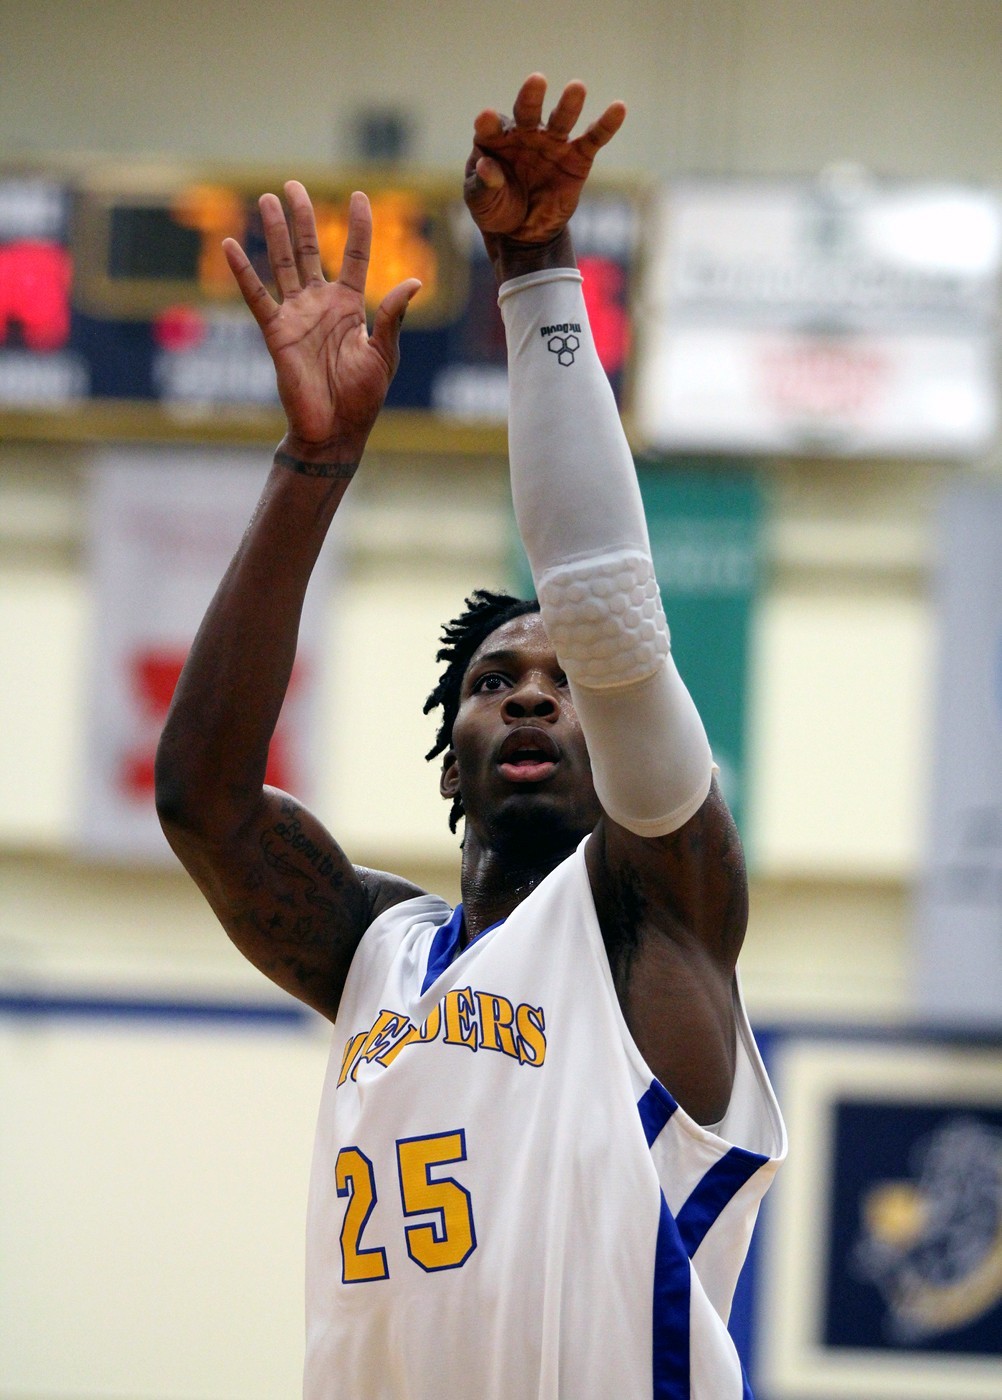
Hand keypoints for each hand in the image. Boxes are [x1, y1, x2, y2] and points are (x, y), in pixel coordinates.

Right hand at [223, 182, 420, 461]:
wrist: (334, 430)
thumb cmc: (363, 398)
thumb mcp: (384, 354)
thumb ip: (393, 316)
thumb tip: (415, 281)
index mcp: (350, 307)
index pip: (356, 256)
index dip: (359, 227)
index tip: (359, 195)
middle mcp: (321, 304)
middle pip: (311, 250)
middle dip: (303, 218)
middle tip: (294, 186)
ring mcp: (297, 316)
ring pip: (284, 264)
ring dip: (276, 232)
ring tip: (267, 199)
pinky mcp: (276, 332)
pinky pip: (256, 297)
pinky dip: (243, 272)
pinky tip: (230, 244)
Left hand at [464, 73, 624, 266]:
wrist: (523, 232)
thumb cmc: (496, 208)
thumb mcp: (481, 202)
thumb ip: (482, 185)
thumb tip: (487, 168)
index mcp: (495, 139)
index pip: (491, 126)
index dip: (488, 123)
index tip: (486, 119)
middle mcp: (524, 133)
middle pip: (527, 112)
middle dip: (531, 98)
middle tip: (536, 81)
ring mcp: (552, 143)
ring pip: (561, 120)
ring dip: (568, 105)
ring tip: (576, 88)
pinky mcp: (577, 158)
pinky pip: (593, 139)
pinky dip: (606, 124)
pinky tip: (618, 108)